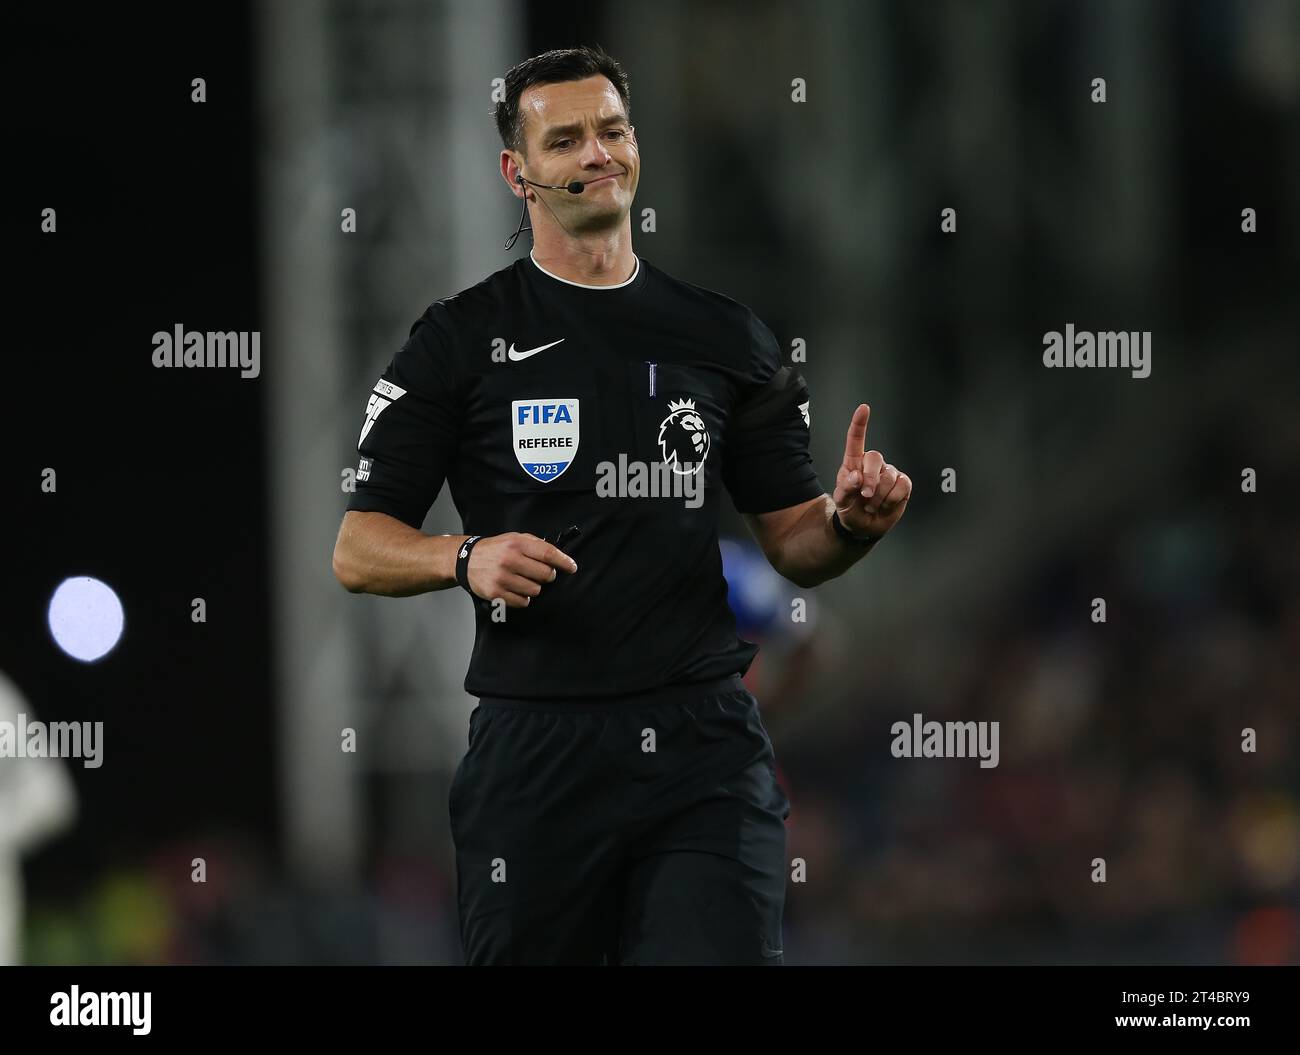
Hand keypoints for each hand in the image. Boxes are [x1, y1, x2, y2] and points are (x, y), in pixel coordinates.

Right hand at [466, 532, 576, 606]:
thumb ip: (535, 544)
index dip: (564, 562)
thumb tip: (559, 557)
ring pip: (536, 590)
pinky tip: (515, 589)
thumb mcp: (514, 538)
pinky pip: (523, 602)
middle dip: (547, 575)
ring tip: (522, 580)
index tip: (572, 567)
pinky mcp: (496, 593)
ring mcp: (502, 578)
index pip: (548, 554)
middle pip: (546, 575)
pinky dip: (523, 598)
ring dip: (534, 587)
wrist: (466, 560)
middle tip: (539, 573)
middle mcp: (509, 560)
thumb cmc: (495, 549)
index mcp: (516, 544)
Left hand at [831, 404, 911, 539]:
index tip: (864, 408)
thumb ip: (845, 488)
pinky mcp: (902, 484)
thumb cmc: (850, 509)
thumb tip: (857, 476)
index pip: (856, 440)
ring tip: (872, 505)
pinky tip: (886, 504)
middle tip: (865, 497)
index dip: (860, 424)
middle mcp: (872, 464)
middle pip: (875, 457)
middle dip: (870, 479)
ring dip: (879, 496)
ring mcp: (889, 472)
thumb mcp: (841, 501)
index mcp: (854, 463)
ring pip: (889, 475)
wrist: (864, 527)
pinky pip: (902, 485)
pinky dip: (893, 498)